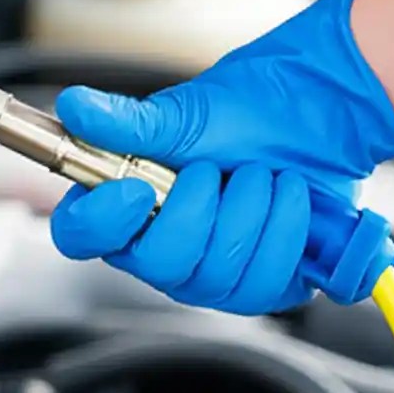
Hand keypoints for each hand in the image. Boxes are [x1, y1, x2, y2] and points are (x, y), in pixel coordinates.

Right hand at [50, 0, 393, 312]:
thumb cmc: (247, 113)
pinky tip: (294, 201)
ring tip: (266, 177)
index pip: (81, 237)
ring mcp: (214, 277)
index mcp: (126, 207)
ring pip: (221, 278)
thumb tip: (73, 106)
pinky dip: (291, 233)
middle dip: (204, 211)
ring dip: (254, 214)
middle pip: (160, 265)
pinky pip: (272, 286)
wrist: (320, 117)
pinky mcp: (267, 286)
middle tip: (222, 170)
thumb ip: (127, 121)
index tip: (138, 189)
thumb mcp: (186, 114)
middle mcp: (163, 251)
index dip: (102, 222)